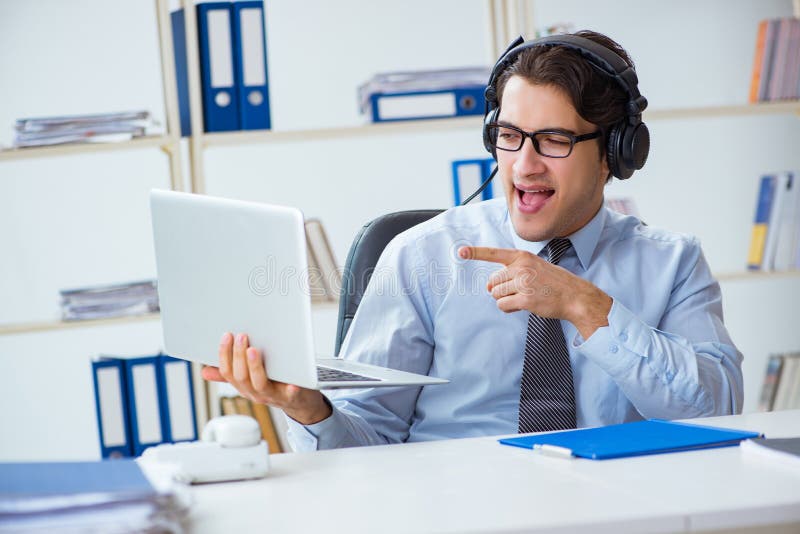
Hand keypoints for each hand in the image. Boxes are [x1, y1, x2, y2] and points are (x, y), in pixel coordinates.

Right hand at [201, 332, 331, 424]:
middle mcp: (255, 392)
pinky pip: (289, 394)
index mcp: (244, 386)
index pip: (227, 372)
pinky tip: (291, 381)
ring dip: (255, 367)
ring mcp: (272, 396)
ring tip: (254, 350)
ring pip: (259, 384)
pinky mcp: (291, 397)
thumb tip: (205, 371)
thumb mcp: (249, 380)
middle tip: (241, 336)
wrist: (300, 403)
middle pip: (241, 377)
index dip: (224, 355)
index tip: (226, 336)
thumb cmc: (274, 386)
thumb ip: (229, 375)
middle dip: (238, 356)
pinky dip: (290, 388)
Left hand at [458, 246, 611, 338]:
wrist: (575, 296)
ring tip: (525, 297)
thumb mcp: (535, 266)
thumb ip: (512, 270)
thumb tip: (489, 287)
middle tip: (521, 290)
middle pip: (493, 282)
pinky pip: (503, 306)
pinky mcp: (525, 299)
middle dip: (501, 289)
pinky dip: (509, 308)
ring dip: (506, 299)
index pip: (494, 253)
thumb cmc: (554, 282)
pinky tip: (523, 305)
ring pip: (496, 295)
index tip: (460, 251)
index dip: (475, 253)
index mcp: (522, 257)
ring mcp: (523, 283)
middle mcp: (521, 267)